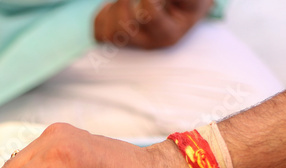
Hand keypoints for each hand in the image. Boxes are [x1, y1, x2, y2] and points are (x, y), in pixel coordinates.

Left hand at [93, 0, 212, 48]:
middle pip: (123, 30)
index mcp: (168, 33)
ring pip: (109, 35)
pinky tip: (112, 6)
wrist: (184, 12)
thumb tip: (151, 1)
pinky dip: (101, 17)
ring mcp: (133, 45)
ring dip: (112, 11)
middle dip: (123, 3)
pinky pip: (99, 35)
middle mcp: (149, 44)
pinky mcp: (119, 42)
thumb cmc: (186, 2)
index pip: (150, 14)